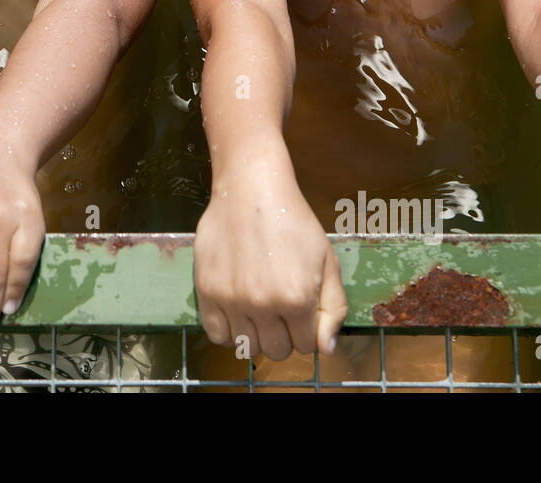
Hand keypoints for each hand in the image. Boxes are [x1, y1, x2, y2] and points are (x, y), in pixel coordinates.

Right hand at [193, 161, 347, 360]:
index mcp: (297, 298)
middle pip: (276, 351)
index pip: (307, 346)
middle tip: (280, 308)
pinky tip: (238, 311)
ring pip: (247, 347)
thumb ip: (333, 307)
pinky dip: (229, 331)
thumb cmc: (293, 221)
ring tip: (259, 308)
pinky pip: (217, 334)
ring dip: (257, 334)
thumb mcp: (327, 260)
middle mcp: (263, 304)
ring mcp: (232, 299)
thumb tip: (325, 349)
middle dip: (284, 335)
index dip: (308, 331)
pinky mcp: (207, 291)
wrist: (251, 190)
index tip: (301, 311)